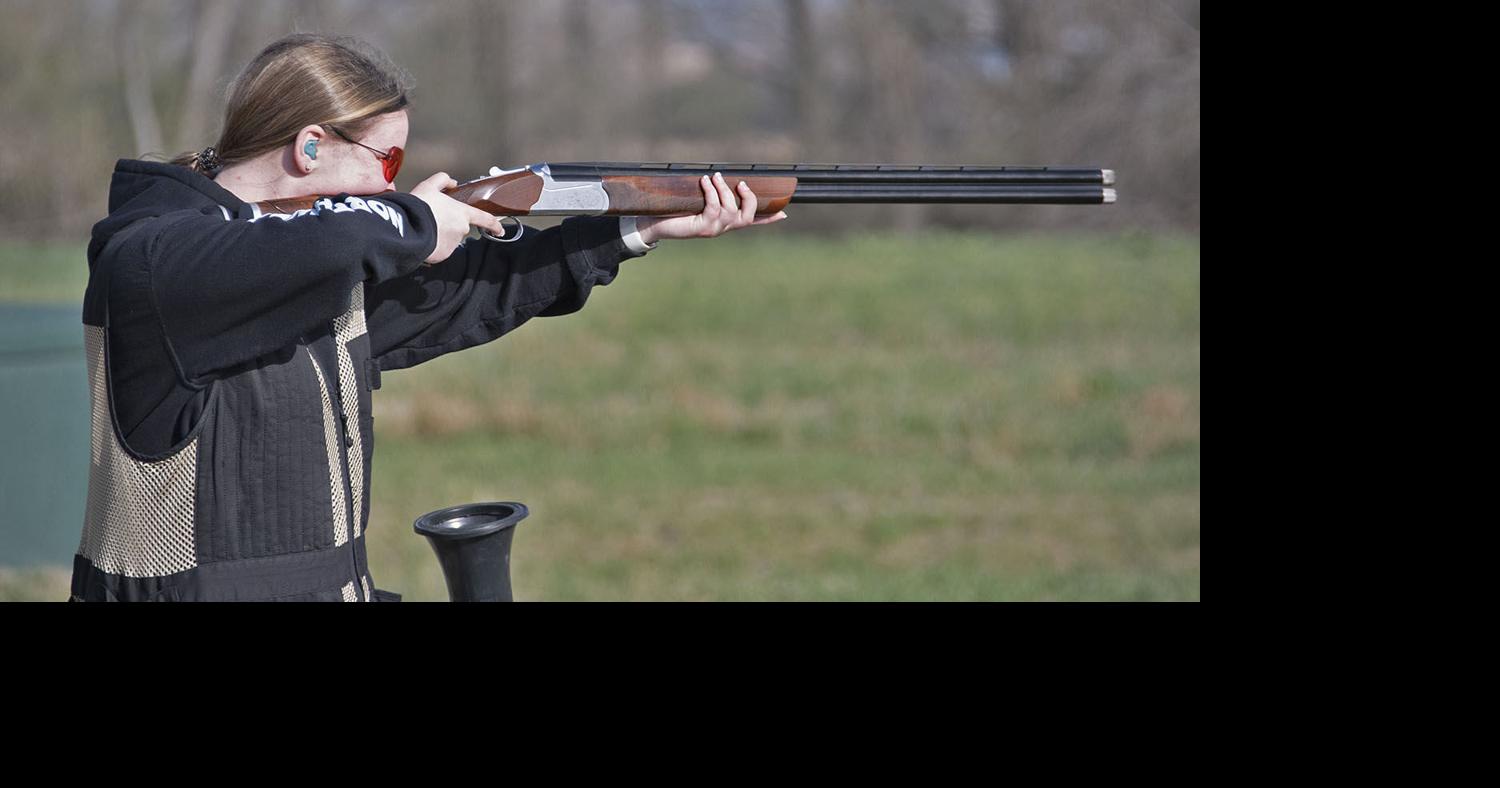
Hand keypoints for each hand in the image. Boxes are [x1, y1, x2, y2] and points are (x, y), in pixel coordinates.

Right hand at [410, 172, 509, 263]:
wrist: (406, 228)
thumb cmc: (419, 206)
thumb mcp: (429, 186)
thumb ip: (442, 180)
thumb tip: (452, 182)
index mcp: (462, 213)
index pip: (484, 219)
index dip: (494, 224)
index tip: (500, 230)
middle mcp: (461, 230)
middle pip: (458, 228)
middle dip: (448, 225)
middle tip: (431, 219)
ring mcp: (452, 245)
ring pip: (448, 239)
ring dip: (439, 235)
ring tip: (423, 228)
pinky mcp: (442, 256)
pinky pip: (439, 250)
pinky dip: (432, 246)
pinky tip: (421, 238)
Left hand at [634, 171, 788, 244]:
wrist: (654, 223)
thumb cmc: (674, 209)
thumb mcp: (696, 199)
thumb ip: (710, 193)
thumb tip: (716, 174)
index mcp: (724, 223)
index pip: (751, 222)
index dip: (768, 218)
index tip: (784, 212)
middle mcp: (722, 228)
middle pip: (747, 216)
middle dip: (748, 198)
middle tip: (740, 183)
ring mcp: (713, 230)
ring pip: (730, 210)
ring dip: (724, 190)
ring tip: (714, 176)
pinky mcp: (702, 228)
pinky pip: (714, 208)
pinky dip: (711, 192)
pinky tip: (704, 181)